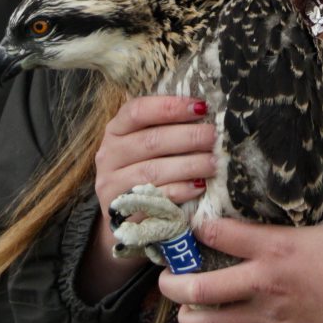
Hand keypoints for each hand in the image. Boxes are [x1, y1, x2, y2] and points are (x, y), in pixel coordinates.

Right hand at [75, 95, 216, 300]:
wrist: (124, 216)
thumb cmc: (143, 170)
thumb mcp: (145, 145)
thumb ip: (165, 128)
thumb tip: (203, 110)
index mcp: (115, 130)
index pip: (138, 111)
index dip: (169, 106)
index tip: (200, 106)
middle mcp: (109, 155)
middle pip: (150, 141)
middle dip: (188, 137)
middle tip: (214, 137)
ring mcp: (111, 184)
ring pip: (153, 170)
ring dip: (189, 165)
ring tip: (214, 163)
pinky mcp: (122, 211)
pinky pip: (154, 198)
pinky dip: (180, 190)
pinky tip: (199, 186)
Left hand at [156, 150, 322, 322]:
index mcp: (277, 249)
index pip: (219, 234)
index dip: (197, 228)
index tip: (188, 224)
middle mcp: (265, 284)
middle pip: (200, 288)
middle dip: (173, 284)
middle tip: (165, 276)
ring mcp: (270, 317)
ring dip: (192, 316)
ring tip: (185, 306)